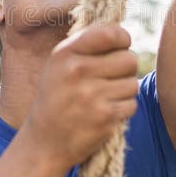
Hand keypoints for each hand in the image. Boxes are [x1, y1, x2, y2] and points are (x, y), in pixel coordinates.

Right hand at [23, 24, 138, 173]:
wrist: (43, 143)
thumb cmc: (56, 98)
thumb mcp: (59, 65)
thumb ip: (87, 45)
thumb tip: (121, 33)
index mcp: (66, 53)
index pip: (111, 34)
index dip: (122, 39)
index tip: (119, 47)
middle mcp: (78, 71)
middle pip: (129, 58)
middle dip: (125, 68)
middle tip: (110, 78)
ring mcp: (91, 96)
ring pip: (132, 83)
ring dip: (124, 91)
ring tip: (104, 97)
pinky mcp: (104, 118)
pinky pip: (131, 104)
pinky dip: (123, 109)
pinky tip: (105, 113)